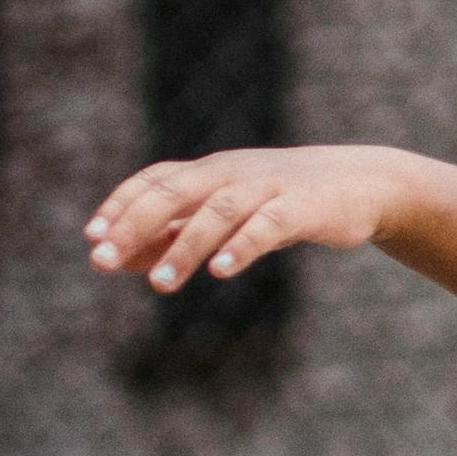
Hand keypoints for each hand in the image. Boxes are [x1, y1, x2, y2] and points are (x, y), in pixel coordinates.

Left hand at [87, 145, 413, 294]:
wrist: (364, 185)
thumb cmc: (287, 203)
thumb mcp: (229, 215)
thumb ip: (177, 232)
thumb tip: (117, 255)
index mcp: (211, 171)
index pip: (155, 180)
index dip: (121, 205)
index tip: (92, 238)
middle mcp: (232, 172)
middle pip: (174, 191)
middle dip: (135, 225)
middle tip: (103, 261)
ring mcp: (268, 187)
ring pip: (217, 212)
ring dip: (184, 247)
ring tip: (160, 284)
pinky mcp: (303, 207)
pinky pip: (268, 225)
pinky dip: (242, 246)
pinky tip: (221, 271)